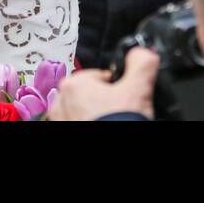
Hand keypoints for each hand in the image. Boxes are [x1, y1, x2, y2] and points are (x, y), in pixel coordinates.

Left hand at [46, 47, 160, 120]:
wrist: (114, 151)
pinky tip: (100, 125)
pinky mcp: (61, 129)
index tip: (123, 98)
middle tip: (117, 112)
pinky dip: (86, 121)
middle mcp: (61, 100)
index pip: (99, 77)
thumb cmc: (119, 122)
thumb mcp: (138, 90)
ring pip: (80, 110)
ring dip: (93, 113)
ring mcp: (60, 119)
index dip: (116, 86)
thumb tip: (143, 51)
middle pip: (89, 93)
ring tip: (108, 120)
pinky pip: (76, 121)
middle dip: (103, 100)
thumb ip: (141, 64)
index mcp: (75, 83)